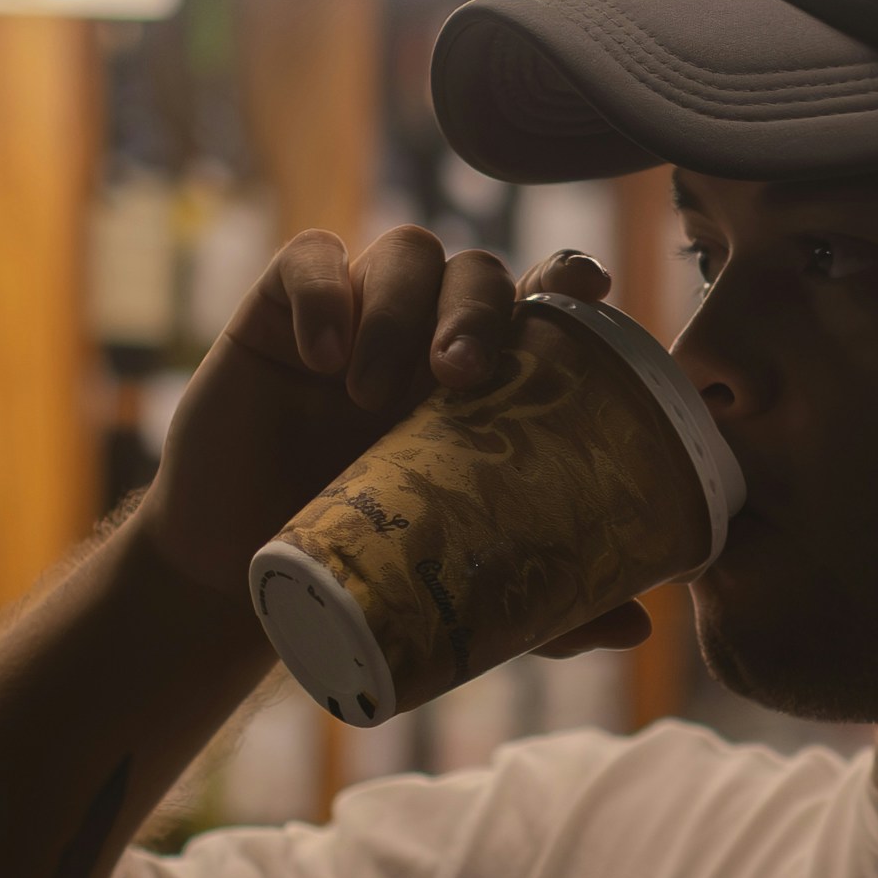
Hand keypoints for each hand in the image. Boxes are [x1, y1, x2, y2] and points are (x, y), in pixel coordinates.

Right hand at [130, 233, 650, 655]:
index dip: (566, 283)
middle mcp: (426, 337)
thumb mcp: (450, 577)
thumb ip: (543, 600)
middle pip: (478, 272)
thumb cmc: (353, 563)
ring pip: (406, 252)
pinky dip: (322, 294)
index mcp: (483, 384)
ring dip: (398, 309)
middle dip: (478, 310)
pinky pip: (309, 257)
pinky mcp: (279, 312)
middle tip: (457, 376)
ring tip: (369, 392)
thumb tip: (638, 625)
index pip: (540, 300)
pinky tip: (319, 357)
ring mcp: (356, 316)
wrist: (239, 580)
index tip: (588, 290)